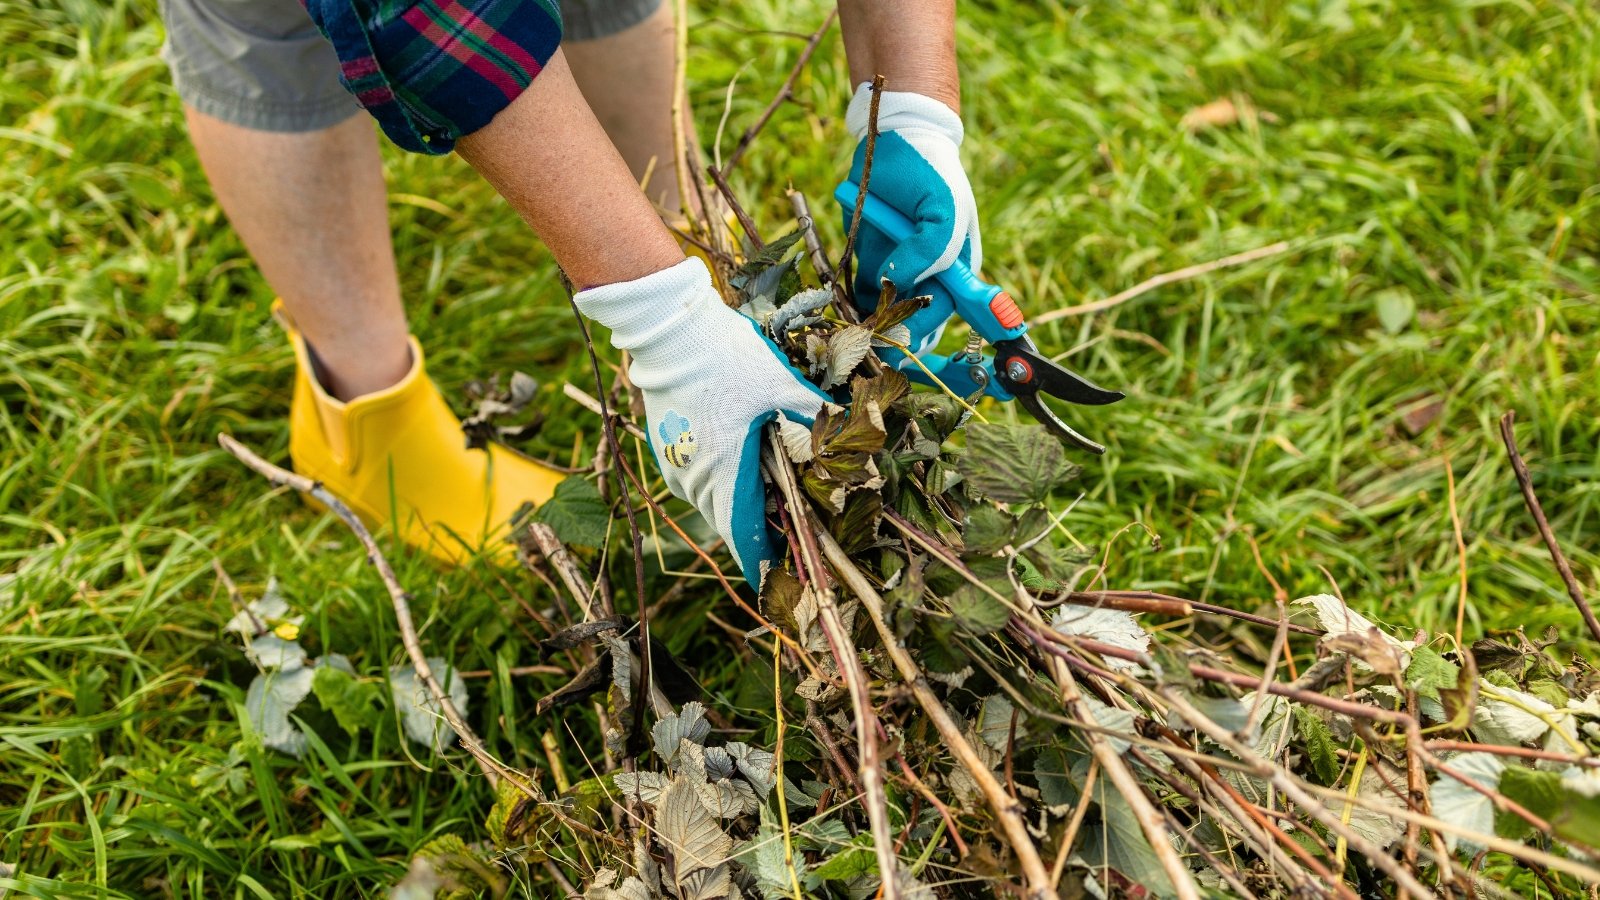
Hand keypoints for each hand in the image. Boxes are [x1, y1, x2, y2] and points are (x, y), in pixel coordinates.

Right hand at [574, 259, 827, 585]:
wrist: (667, 327)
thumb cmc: (726, 357)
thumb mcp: (782, 384)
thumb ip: (815, 417)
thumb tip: (847, 438)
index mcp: (723, 475)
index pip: (743, 538)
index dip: (765, 560)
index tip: (786, 575)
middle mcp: (693, 481)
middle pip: (731, 521)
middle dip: (763, 526)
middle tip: (798, 525)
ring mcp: (675, 465)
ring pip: (714, 499)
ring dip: (742, 500)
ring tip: (777, 490)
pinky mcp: (666, 447)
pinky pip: (699, 477)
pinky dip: (724, 478)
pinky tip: (747, 456)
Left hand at [842, 84, 979, 359]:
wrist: (896, 139)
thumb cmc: (932, 175)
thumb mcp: (943, 212)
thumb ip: (929, 252)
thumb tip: (894, 283)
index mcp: (956, 269)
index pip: (943, 312)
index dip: (924, 327)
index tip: (900, 339)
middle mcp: (928, 275)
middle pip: (913, 322)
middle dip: (891, 333)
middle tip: (866, 338)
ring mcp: (898, 270)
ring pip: (884, 314)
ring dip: (866, 323)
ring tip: (849, 328)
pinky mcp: (868, 261)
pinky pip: (859, 294)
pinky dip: (849, 305)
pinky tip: (838, 309)